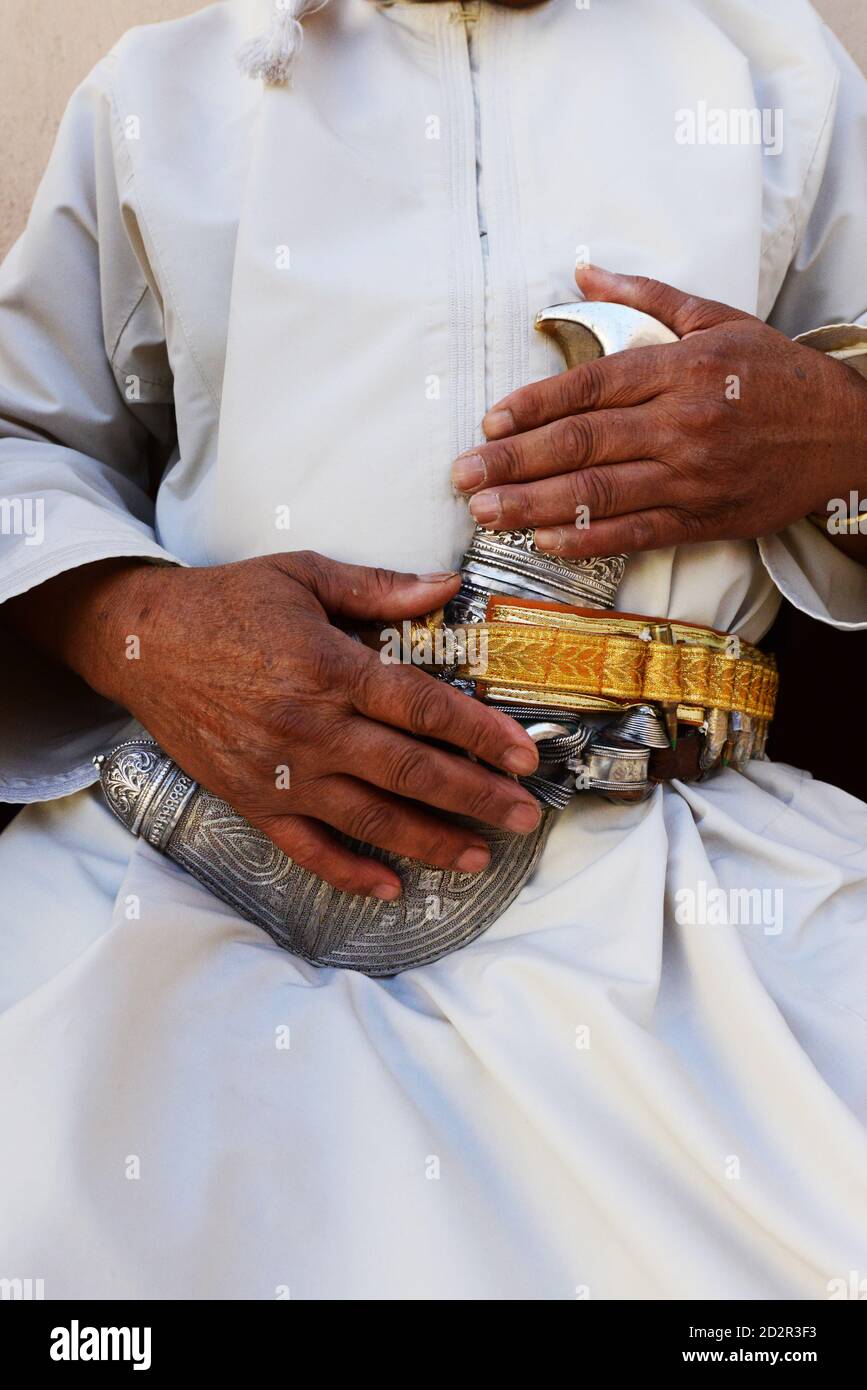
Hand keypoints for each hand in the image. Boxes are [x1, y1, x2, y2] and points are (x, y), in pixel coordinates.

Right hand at [7, 554, 540, 899]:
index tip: (523, 756)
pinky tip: (392, 887)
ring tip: (479, 856)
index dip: (481, 734)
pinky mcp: (253, 801)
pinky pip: (307, 848)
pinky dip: (350, 872)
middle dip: (476, 798)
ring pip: (370, 819)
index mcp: (330, 668)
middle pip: (410, 772)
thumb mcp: (303, 575)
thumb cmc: (228, 603)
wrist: (142, 644)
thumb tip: (448, 586)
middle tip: (526, 816)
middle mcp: (311, 728)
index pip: (424, 708)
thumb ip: (378, 587)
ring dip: (430, 841)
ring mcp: (281, 773)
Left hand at [451, 265, 866, 559]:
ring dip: (534, 506)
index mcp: (681, 368)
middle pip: (582, 444)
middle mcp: (682, 423)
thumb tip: (584, 270)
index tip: (488, 422)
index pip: (591, 387)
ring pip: (600, 494)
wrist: (846, 433)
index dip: (532, 405)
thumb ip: (647, 297)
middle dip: (513, 462)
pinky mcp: (704, 519)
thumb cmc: (774, 374)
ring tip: (485, 512)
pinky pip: (636, 533)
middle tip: (461, 475)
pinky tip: (543, 543)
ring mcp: (692, 476)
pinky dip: (587, 541)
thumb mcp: (718, 319)